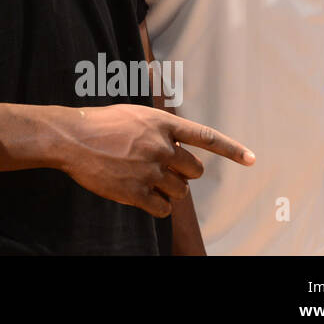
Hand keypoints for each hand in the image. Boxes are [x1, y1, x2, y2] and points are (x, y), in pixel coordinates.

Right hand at [58, 104, 253, 217]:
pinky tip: (141, 196)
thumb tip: (178, 149)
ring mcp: (150, 169)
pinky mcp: (136, 190)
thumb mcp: (134, 116)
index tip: (251, 159)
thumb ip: (159, 129)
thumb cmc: (99, 125)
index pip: (205, 136)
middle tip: (164, 171)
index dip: (231, 149)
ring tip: (145, 180)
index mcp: (162, 124)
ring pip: (180, 192)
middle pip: (195, 171)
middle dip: (184, 175)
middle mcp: (161, 146)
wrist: (71, 138)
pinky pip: (163, 208)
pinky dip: (157, 206)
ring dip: (168, 191)